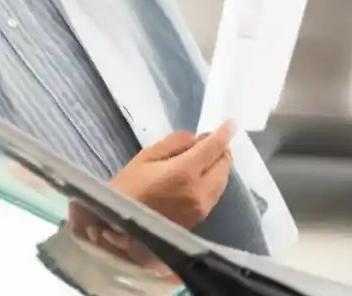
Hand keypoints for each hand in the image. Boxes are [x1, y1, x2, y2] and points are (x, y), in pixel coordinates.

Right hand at [109, 121, 235, 228]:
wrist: (120, 227)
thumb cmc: (127, 188)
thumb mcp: (146, 156)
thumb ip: (175, 143)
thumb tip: (196, 140)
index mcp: (184, 172)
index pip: (214, 148)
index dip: (224, 133)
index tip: (231, 123)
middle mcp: (199, 191)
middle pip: (224, 165)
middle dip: (221, 150)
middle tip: (208, 142)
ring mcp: (201, 208)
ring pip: (223, 182)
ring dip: (218, 167)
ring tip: (204, 159)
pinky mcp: (200, 219)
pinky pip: (214, 194)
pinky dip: (213, 182)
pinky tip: (200, 177)